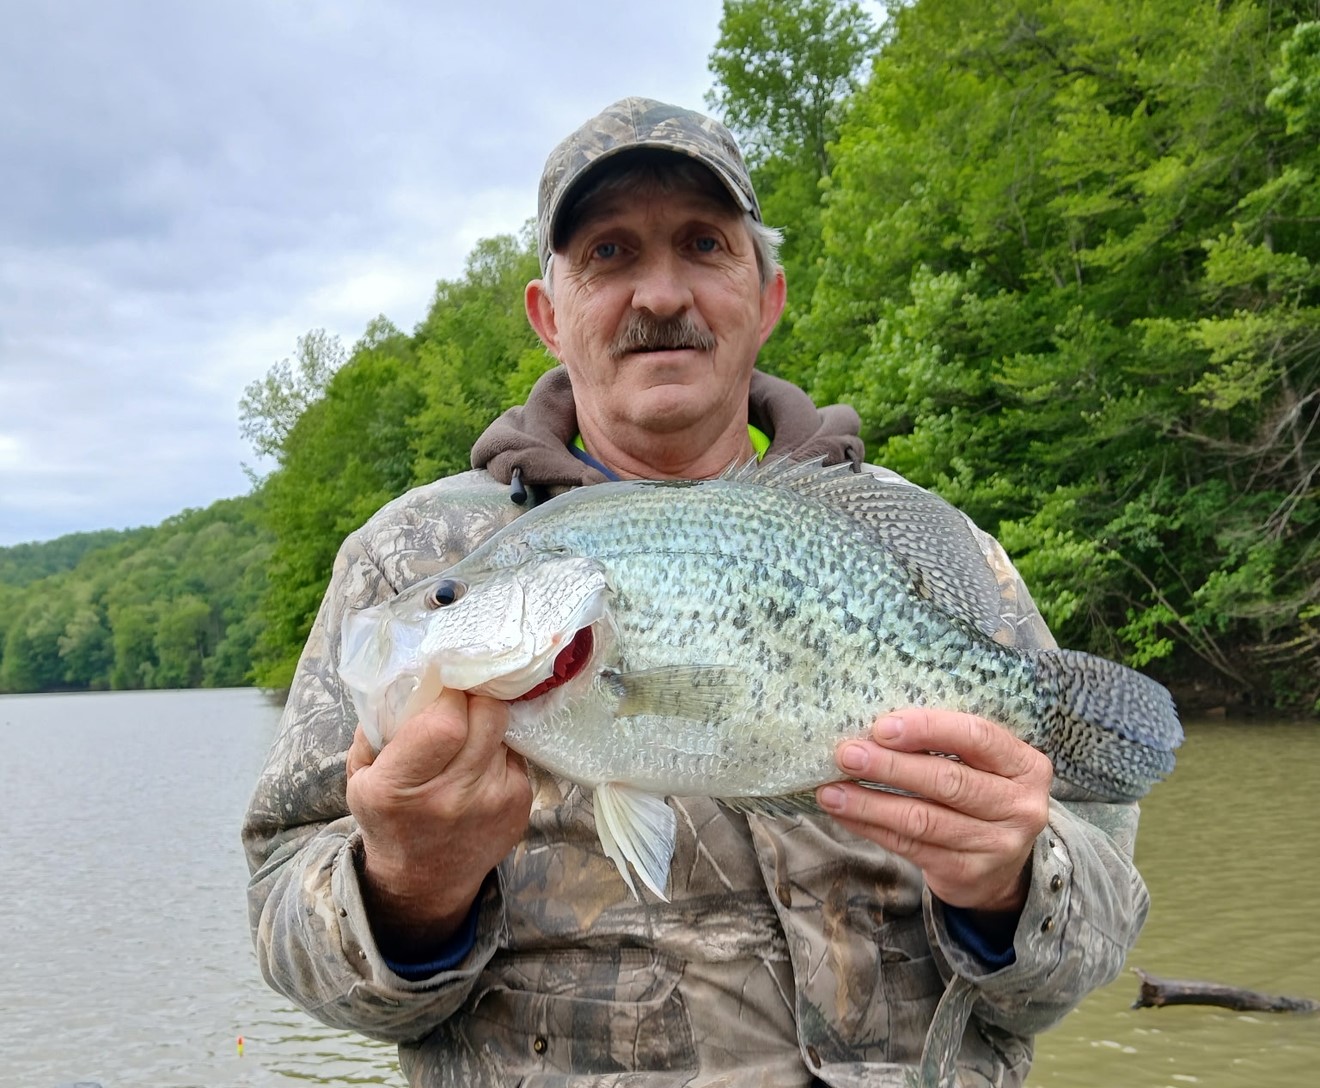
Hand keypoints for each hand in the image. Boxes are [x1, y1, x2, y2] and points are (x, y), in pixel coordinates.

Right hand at [345, 687, 531, 960]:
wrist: (423, 882)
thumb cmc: (389, 818)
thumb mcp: (363, 775)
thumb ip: (378, 726)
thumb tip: (409, 676)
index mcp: (400, 788)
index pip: (446, 721)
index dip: (449, 694)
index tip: (442, 686)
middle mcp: (451, 798)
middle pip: (488, 716)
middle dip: (475, 697)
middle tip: (461, 697)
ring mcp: (493, 804)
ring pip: (504, 731)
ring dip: (486, 724)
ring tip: (466, 736)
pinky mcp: (520, 806)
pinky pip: (516, 754)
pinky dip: (499, 749)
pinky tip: (480, 764)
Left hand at [817, 707, 1051, 914]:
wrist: (1001, 867)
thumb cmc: (980, 795)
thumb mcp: (981, 765)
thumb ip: (946, 744)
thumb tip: (874, 725)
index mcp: (1025, 765)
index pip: (977, 736)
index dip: (928, 728)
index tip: (882, 726)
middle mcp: (1019, 806)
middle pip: (947, 781)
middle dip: (890, 766)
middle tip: (847, 754)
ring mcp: (997, 845)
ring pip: (923, 819)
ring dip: (870, 802)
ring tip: (832, 790)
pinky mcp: (968, 873)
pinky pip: (910, 847)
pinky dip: (872, 827)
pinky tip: (846, 813)